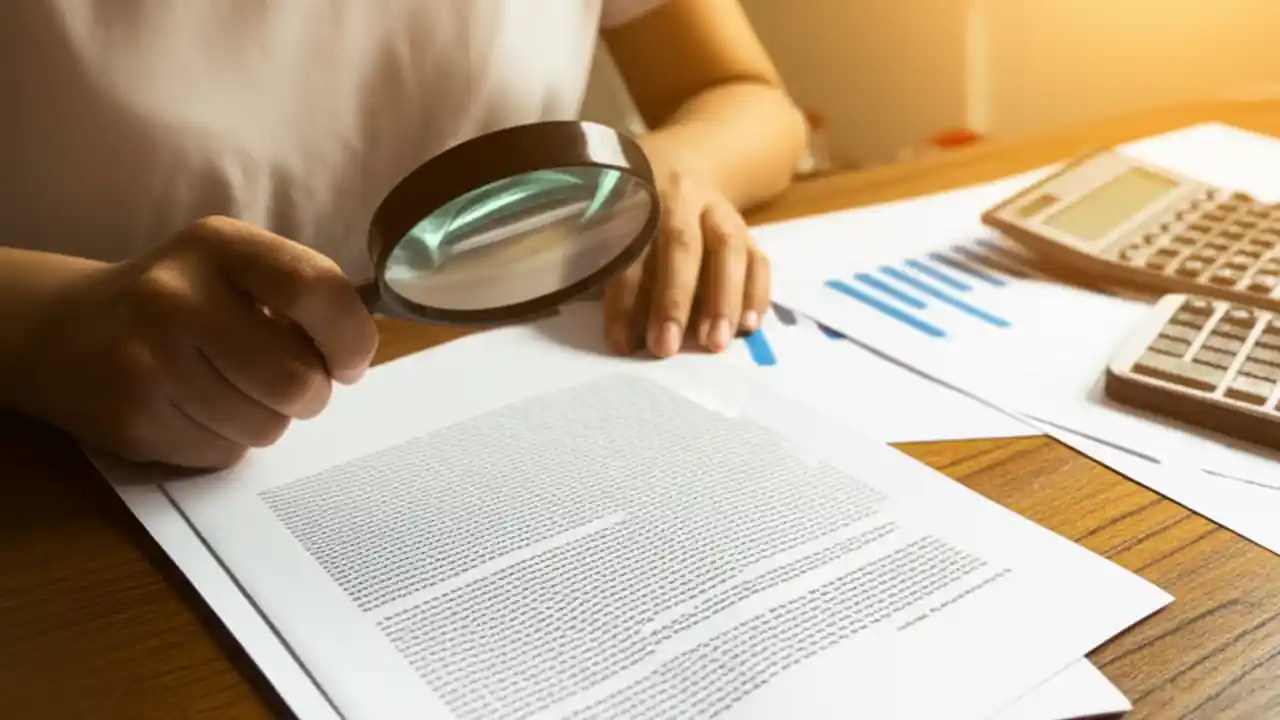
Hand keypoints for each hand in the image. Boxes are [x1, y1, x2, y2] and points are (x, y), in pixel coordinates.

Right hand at [15, 216, 377, 468]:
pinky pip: (224, 452)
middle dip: (312, 393)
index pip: (316, 289)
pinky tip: (196, 408)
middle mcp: (177, 296)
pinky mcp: (132, 419)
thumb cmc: (182, 298)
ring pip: (265, 425)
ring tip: (235, 390)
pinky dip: (227, 439)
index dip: (351, 337)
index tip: (349, 360)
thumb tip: (359, 349)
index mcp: (220, 245)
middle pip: (297, 379)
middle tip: (293, 383)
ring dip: (268, 419)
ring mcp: (148, 360)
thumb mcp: (236, 266)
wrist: (67, 330)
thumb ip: (302, 295)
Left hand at [602, 159, 769, 357]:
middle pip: (682, 246)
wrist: (684, 167)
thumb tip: (615, 331)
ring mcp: (721, 213)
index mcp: (640, 198)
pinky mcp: (748, 231)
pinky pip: (758, 259)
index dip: (625, 299)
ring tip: (715, 343)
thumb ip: (608, 265)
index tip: (622, 344)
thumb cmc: (635, 212)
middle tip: (665, 348)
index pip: (631, 251)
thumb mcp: (611, 224)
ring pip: (728, 250)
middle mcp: (684, 200)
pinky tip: (748, 326)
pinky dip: (756, 294)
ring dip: (723, 300)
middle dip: (674, 300)